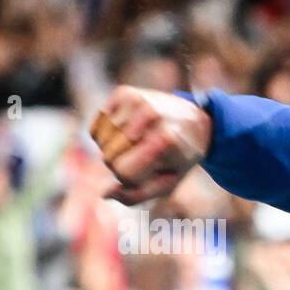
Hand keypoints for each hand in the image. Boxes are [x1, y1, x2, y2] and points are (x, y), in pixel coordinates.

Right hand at [90, 86, 213, 205]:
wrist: (194, 121)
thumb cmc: (179, 157)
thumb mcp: (168, 182)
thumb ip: (138, 195)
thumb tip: (105, 194)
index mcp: (164, 140)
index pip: (123, 172)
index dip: (131, 179)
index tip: (147, 172)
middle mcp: (149, 116)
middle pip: (109, 158)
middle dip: (121, 165)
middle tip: (144, 157)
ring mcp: (135, 101)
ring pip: (100, 143)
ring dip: (113, 150)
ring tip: (137, 145)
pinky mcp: (122, 93)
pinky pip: (95, 128)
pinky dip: (105, 137)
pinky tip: (126, 134)